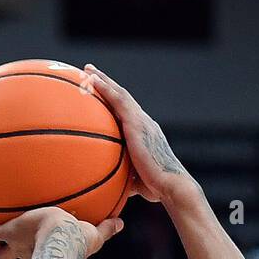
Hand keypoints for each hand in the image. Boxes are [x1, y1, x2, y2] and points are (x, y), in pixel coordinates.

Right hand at [0, 207, 122, 258]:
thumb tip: (124, 223)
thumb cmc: (77, 241)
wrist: (60, 237)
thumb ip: (107, 229)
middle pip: (12, 258)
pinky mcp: (10, 232)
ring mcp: (17, 243)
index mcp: (42, 254)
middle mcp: (28, 253)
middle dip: (5, 257)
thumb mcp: (95, 234)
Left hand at [84, 65, 193, 206]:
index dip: (115, 101)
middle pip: (123, 97)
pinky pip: (118, 100)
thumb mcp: (137, 180)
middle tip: (90, 72)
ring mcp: (142, 121)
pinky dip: (105, 89)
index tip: (103, 92)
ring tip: (87, 70)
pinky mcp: (137, 123)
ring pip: (120, 93)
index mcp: (146, 133)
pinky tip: (92, 80)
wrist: (171, 185)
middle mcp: (145, 122)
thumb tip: (113, 187)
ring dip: (103, 80)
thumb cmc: (157, 189)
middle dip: (107, 84)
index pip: (128, 113)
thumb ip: (125, 178)